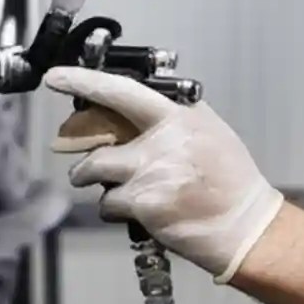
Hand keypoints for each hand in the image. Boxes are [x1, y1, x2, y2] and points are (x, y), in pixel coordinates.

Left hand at [46, 67, 283, 282]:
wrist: (246, 226)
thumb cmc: (229, 179)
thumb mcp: (209, 131)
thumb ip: (172, 115)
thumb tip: (132, 103)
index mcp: (178, 117)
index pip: (122, 90)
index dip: (84, 81)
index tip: (56, 77)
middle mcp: (162, 141)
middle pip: (98, 144)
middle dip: (84, 159)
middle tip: (87, 167)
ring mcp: (151, 173)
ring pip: (97, 174)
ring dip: (102, 186)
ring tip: (127, 192)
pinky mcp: (144, 204)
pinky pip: (108, 204)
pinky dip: (116, 210)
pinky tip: (142, 212)